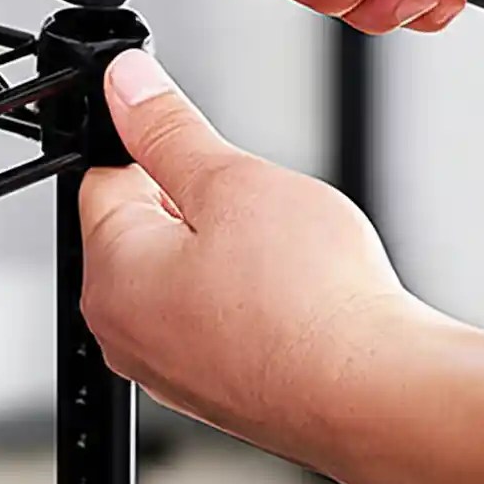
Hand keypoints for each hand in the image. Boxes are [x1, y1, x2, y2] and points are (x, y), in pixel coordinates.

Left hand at [79, 49, 423, 467]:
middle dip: (198, 203)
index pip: (105, 177)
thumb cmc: (309, 303)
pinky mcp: (215, 389)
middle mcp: (125, 330)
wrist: (377, 396)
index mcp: (110, 274)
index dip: (158, 148)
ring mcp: (169, 368)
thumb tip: (125, 86)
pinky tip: (293, 295)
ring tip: (283, 256)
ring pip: (188, 271)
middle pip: (145, 227)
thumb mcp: (233, 181)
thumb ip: (169, 129)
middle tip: (256, 209)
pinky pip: (219, 316)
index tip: (200, 146)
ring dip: (228, 249)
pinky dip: (249, 297)